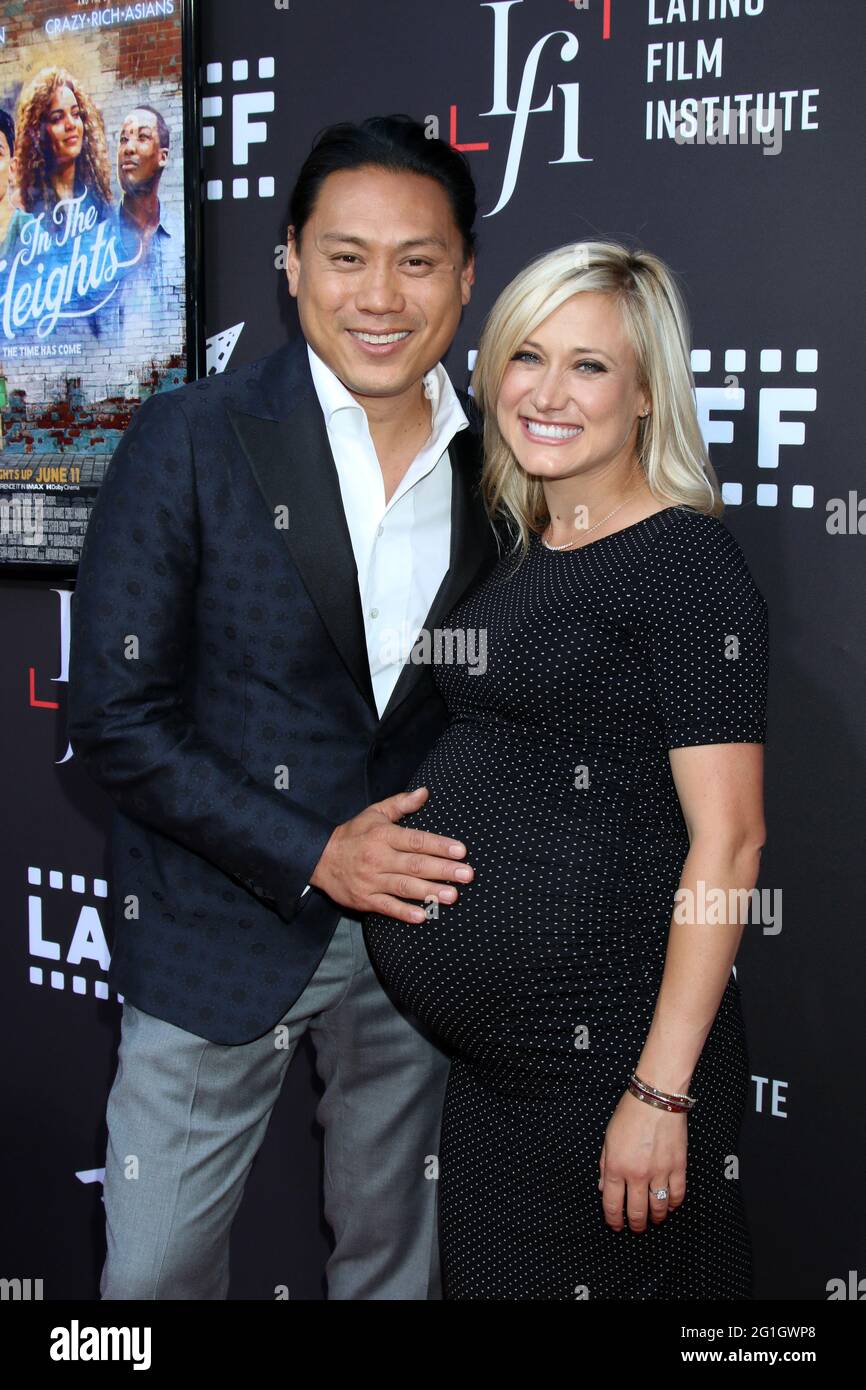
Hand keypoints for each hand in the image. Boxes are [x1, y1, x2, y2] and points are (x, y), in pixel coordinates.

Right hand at [308, 786, 473, 923]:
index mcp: (383, 836)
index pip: (416, 840)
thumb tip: (424, 792)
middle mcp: (378, 858)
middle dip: (443, 870)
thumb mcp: (374, 813)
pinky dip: (404, 912)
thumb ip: (401, 804)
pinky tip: (423, 916)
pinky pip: (387, 907)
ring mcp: (371, 880)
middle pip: (415, 865)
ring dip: (429, 892)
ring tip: (452, 896)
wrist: (319, 858)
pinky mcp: (365, 899)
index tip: (461, 851)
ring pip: (404, 887)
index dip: (439, 845)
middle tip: (467, 875)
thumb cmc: (353, 834)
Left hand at [597, 1089, 686, 1231]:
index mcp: (615, 1166)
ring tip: (653, 1219)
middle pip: (636, 1212)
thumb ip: (604, 1164)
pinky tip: (669, 1205)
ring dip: (655, 1218)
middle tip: (635, 1227)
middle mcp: (636, 1174)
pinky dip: (673, 1204)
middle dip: (635, 1224)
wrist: (656, 1097)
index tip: (615, 1225)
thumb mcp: (608, 1138)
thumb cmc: (629, 1113)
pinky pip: (677, 1195)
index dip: (613, 1219)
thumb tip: (602, 1187)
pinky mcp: (678, 1167)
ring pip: (658, 1208)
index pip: (612, 1203)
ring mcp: (659, 1172)